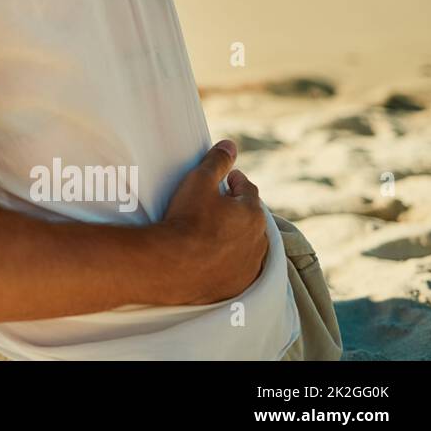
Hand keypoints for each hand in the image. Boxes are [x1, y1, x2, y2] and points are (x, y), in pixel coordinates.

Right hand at [158, 139, 269, 305]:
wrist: (172, 265)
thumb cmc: (187, 220)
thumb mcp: (199, 182)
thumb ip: (217, 162)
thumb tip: (230, 145)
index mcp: (252, 212)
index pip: (247, 190)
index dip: (235, 182)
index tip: (226, 180)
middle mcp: (258, 240)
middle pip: (249, 219)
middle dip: (237, 210)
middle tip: (216, 206)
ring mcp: (249, 265)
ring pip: (246, 245)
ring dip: (235, 237)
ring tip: (212, 233)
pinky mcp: (238, 285)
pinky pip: (237, 269)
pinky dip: (229, 261)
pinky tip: (211, 257)